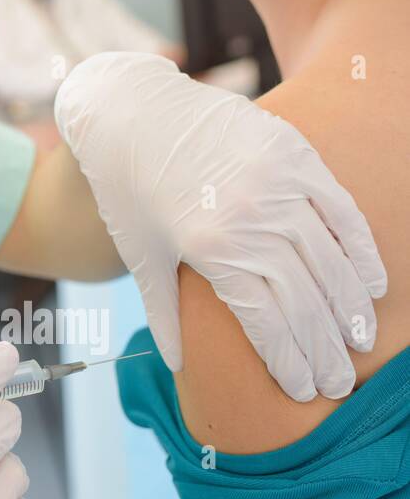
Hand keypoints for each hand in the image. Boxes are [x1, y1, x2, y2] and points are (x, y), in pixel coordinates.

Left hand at [54, 52, 387, 400]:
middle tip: (338, 381)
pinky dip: (361, 249)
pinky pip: (341, 209)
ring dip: (351, 308)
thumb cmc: (126, 186)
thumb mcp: (140, 253)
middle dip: (324, 349)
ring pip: (331, 261)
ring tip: (358, 342)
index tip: (304, 388)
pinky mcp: (293, 153)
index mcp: (211, 248)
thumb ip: (164, 312)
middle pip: (306, 299)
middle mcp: (250, 217)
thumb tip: (178, 365)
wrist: (128, 109)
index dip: (290, 360)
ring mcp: (277, 183)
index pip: (268, 321)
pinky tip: (371, 283)